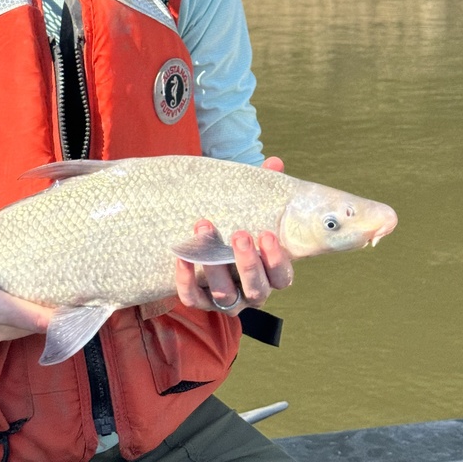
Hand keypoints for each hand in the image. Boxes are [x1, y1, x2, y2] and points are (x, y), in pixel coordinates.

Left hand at [174, 156, 293, 314]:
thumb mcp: (251, 209)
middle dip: (248, 263)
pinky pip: (192, 297)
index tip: (266, 233)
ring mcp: (225, 299)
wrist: (204, 245)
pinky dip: (186, 279)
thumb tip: (274, 163)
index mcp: (269, 274)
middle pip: (256, 289)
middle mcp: (251, 292)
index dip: (276, 259)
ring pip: (224, 295)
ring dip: (215, 267)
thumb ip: (263, 190)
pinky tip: (182, 256)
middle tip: (239, 234)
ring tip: (205, 231)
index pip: (281, 277)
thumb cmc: (236, 224)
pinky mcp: (199, 299)